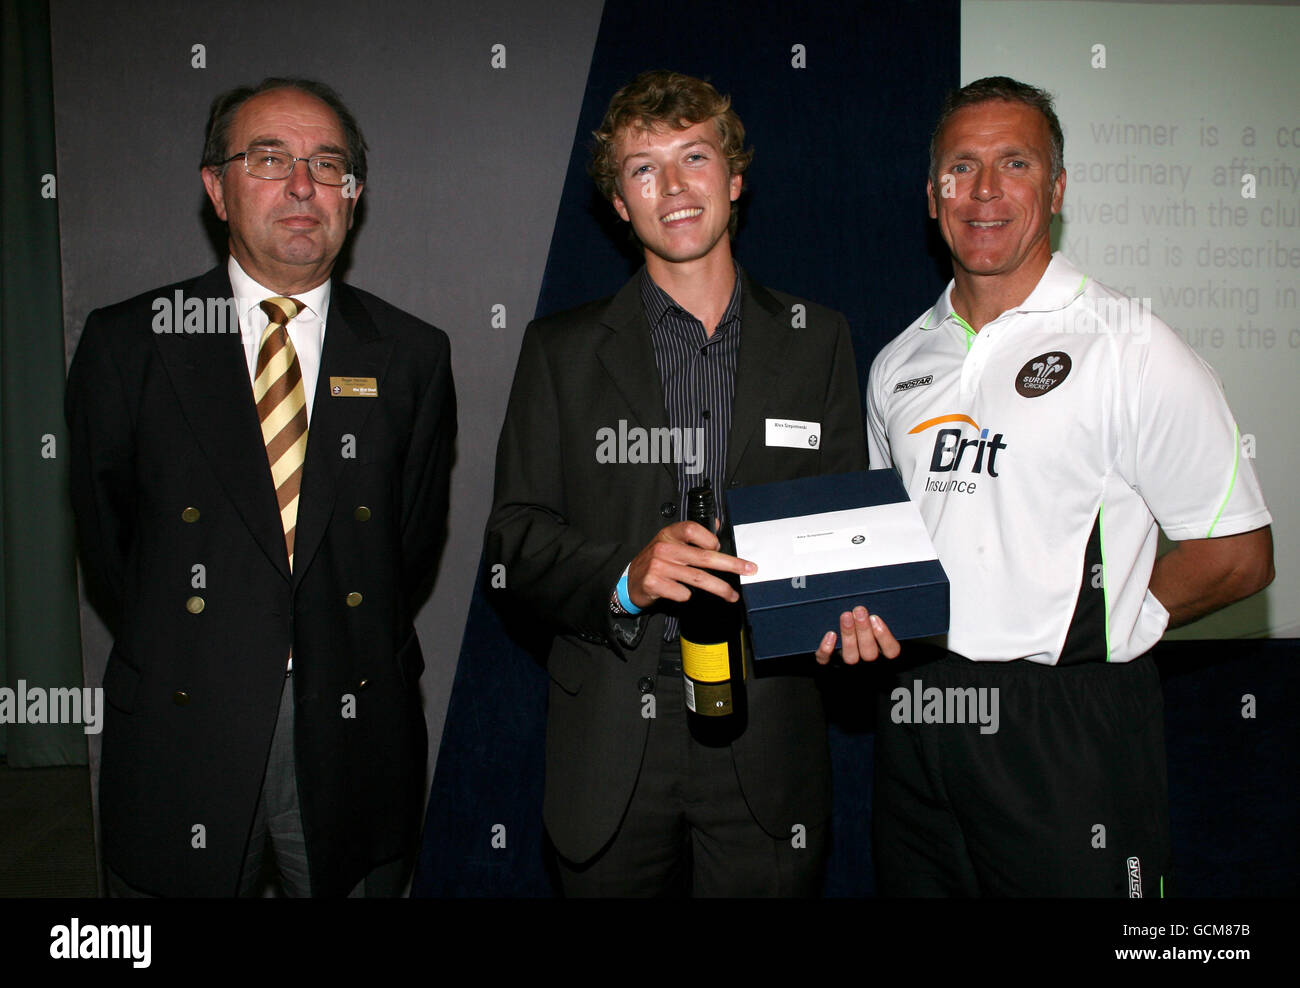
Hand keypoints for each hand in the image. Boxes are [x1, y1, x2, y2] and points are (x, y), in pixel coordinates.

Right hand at [626, 521, 755, 609]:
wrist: (630, 581)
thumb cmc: (655, 561)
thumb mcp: (669, 542)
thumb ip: (691, 535)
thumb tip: (716, 523)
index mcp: (668, 534)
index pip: (692, 529)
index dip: (709, 538)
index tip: (720, 546)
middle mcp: (663, 548)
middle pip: (704, 556)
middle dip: (731, 564)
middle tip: (749, 569)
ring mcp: (658, 566)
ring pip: (698, 578)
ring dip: (720, 588)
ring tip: (732, 595)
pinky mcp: (654, 584)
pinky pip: (683, 593)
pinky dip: (687, 596)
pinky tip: (683, 594)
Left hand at [814, 606, 899, 663]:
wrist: (838, 641)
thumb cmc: (863, 626)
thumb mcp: (876, 621)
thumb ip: (878, 615)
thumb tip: (879, 594)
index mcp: (883, 652)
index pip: (891, 651)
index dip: (885, 637)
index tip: (875, 618)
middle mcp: (867, 661)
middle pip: (870, 653)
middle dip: (864, 631)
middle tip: (860, 611)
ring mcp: (848, 665)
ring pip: (850, 657)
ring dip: (848, 635)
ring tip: (846, 616)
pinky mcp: (829, 663)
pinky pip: (826, 661)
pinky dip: (826, 650)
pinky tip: (830, 634)